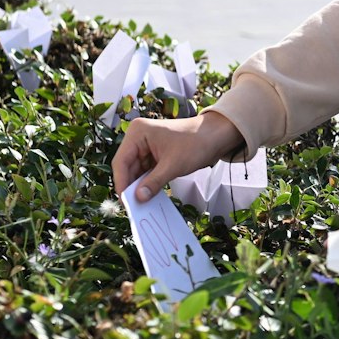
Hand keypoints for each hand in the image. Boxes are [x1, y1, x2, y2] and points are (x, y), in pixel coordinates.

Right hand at [113, 111, 243, 201]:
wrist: (217, 136)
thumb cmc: (196, 143)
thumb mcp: (173, 165)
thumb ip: (154, 182)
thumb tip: (138, 198)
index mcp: (138, 133)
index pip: (121, 161)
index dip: (122, 182)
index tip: (124, 200)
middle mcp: (138, 137)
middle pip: (127, 166)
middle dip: (131, 185)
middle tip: (133, 206)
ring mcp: (146, 145)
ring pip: (137, 170)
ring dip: (139, 185)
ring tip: (141, 203)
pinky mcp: (155, 153)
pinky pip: (147, 171)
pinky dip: (148, 182)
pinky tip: (149, 195)